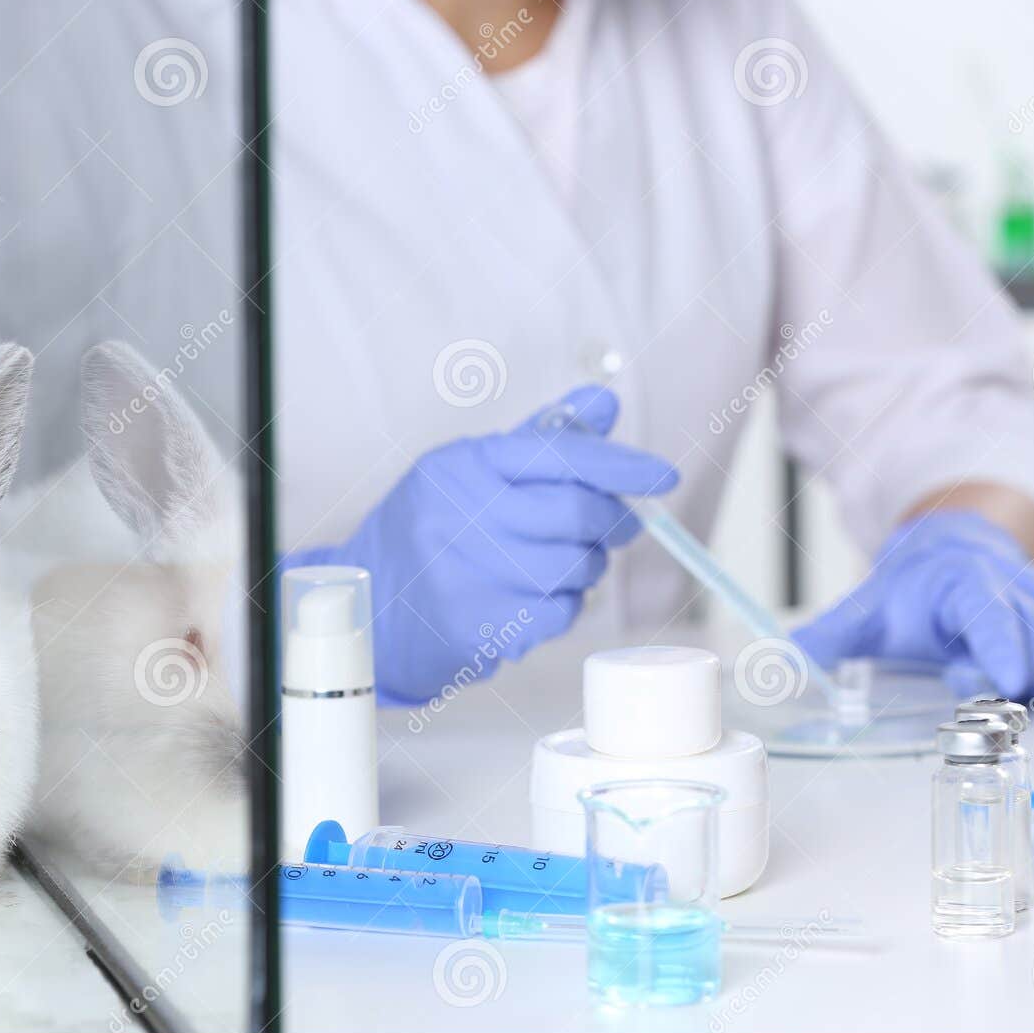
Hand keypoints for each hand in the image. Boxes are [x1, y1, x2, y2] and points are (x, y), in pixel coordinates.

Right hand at [287, 386, 677, 704]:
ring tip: (556, 565)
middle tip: (615, 527)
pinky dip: (561, 606)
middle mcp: (460, 515)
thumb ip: (539, 440)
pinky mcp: (477, 626)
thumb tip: (603, 406)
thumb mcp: (469, 472)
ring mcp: (467, 574)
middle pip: (579, 513)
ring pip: (577, 567)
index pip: (559, 454)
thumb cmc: (430, 534)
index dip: (621, 466)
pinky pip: (559, 611)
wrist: (369, 611)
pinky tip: (532, 598)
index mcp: (461, 466)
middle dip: (611, 522)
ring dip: (585, 568)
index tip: (664, 477)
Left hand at [791, 510, 1033, 702]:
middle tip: (976, 690)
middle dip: (1016, 679)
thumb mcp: (866, 612)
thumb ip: (826, 639)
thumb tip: (780, 665)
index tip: (1004, 679)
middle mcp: (1018, 586)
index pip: (992, 614)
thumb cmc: (915, 592)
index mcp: (964, 581)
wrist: (958, 555)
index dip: (1001, 647)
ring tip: (1008, 688)